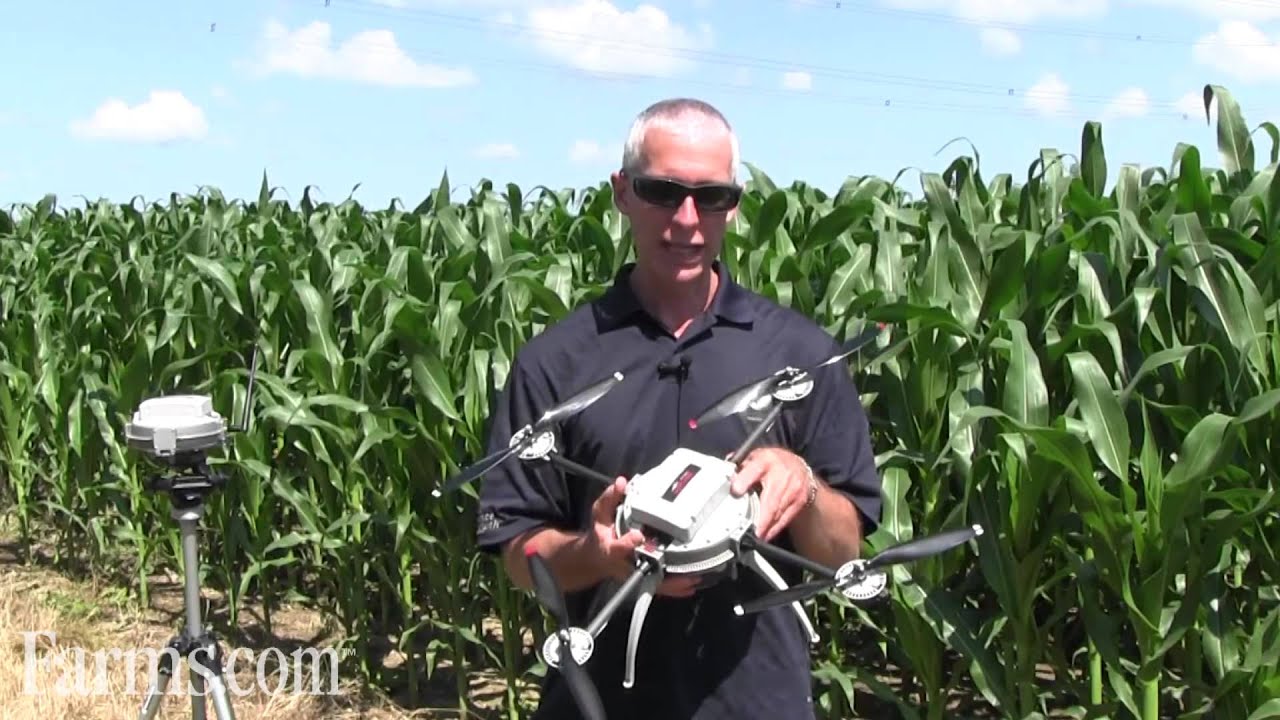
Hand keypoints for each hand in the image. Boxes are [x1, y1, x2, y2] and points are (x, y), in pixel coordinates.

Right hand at [587, 476, 703, 597]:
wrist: (596, 557)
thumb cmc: (601, 534)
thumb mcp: (600, 514)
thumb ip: (610, 498)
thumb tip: (622, 482)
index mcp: (611, 548)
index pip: (618, 546)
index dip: (628, 542)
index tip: (638, 536)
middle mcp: (624, 564)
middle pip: (643, 569)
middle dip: (660, 568)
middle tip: (680, 562)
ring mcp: (634, 574)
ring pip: (654, 583)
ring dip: (674, 583)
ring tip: (694, 578)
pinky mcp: (642, 579)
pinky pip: (660, 586)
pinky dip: (676, 588)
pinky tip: (692, 584)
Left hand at [729, 447, 810, 541]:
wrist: (799, 465)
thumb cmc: (773, 461)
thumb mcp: (755, 455)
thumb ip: (739, 465)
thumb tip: (724, 473)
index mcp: (765, 460)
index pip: (755, 469)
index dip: (744, 480)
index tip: (736, 491)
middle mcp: (781, 474)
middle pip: (770, 500)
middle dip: (759, 518)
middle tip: (749, 531)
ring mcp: (793, 489)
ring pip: (777, 512)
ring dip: (765, 527)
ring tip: (755, 536)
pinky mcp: (800, 500)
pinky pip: (786, 518)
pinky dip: (775, 528)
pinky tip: (767, 534)